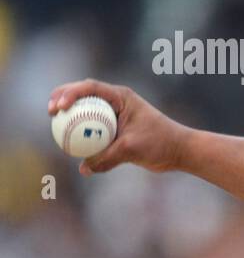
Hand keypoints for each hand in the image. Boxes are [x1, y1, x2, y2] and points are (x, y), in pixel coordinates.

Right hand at [48, 79, 189, 175]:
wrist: (179, 151)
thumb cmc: (160, 144)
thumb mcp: (132, 149)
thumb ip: (107, 158)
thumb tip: (84, 169)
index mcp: (122, 97)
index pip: (91, 88)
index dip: (71, 93)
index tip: (60, 107)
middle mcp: (116, 101)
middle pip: (83, 93)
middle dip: (63, 97)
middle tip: (50, 111)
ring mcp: (114, 114)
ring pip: (86, 109)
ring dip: (70, 113)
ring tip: (53, 121)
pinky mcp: (114, 128)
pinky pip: (92, 127)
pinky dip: (80, 130)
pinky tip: (67, 140)